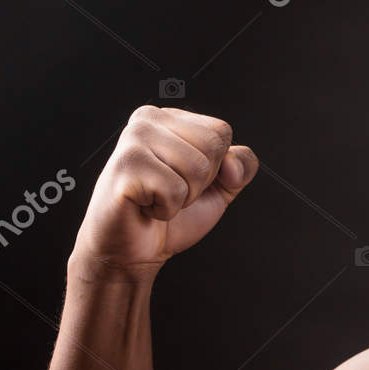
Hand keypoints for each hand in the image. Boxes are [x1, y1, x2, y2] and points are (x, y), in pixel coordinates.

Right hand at [70, 106, 258, 276]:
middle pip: (212, 146)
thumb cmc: (171, 218)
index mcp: (169, 119)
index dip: (216, 167)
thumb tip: (233, 163)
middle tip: (170, 191)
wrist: (133, 250)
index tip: (185, 179)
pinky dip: (167, 209)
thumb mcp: (220, 188)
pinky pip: (174, 190)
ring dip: (184, 197)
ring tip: (158, 197)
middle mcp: (148, 121)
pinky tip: (146, 206)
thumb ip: (242, 166)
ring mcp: (133, 140)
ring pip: (197, 168)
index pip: (221, 131)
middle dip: (201, 183)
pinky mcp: (126, 166)